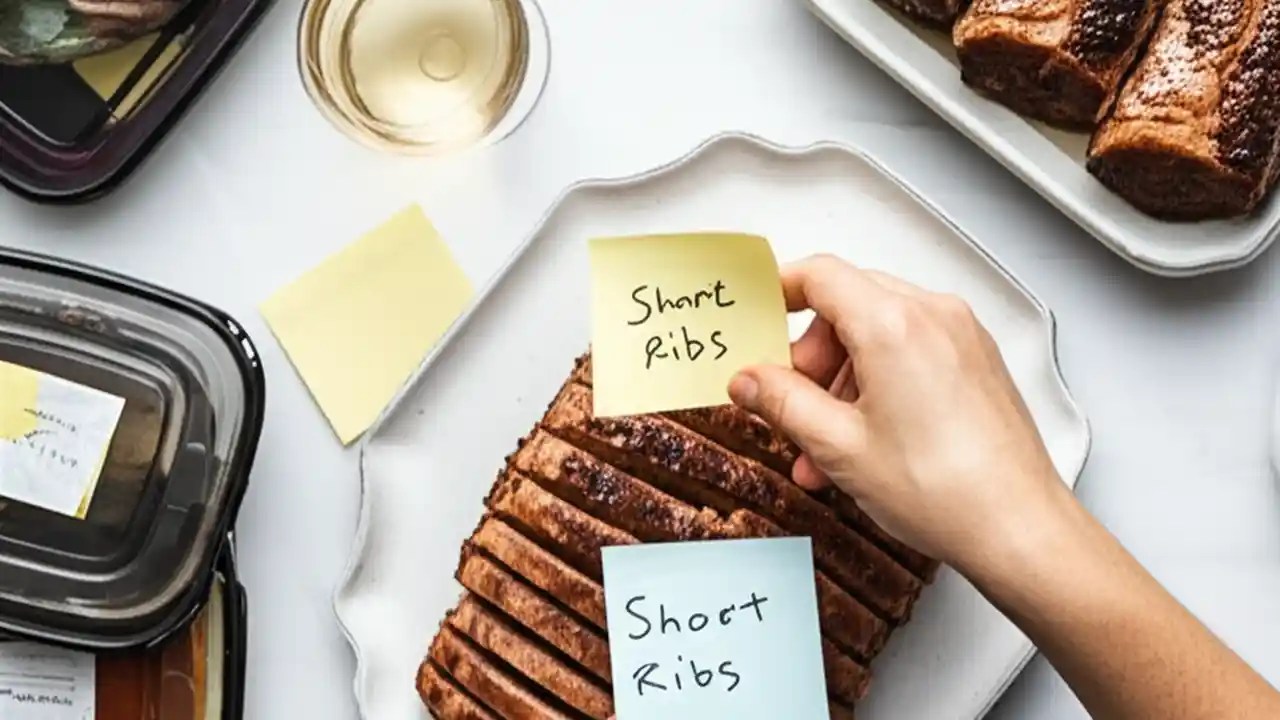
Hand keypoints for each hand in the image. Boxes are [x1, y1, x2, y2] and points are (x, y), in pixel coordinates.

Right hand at [727, 255, 1065, 566]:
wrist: (1019, 528)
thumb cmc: (948, 491)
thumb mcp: (838, 446)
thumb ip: (781, 402)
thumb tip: (750, 380)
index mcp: (894, 324)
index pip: (820, 275)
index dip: (779, 290)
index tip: (758, 314)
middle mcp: (934, 317)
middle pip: (848, 304)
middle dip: (809, 354)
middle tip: (788, 398)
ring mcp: (962, 337)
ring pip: (878, 331)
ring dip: (841, 378)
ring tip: (825, 441)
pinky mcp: (977, 362)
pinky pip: (911, 351)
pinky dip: (878, 381)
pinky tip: (863, 436)